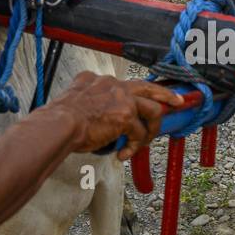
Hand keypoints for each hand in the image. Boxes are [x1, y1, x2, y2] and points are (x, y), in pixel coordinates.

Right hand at [51, 73, 182, 160]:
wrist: (58, 125)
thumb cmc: (58, 121)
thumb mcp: (72, 101)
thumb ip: (88, 103)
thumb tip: (97, 120)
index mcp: (96, 79)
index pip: (122, 83)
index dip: (134, 94)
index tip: (140, 100)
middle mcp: (112, 83)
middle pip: (147, 86)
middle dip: (165, 94)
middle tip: (176, 102)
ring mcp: (122, 97)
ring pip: (152, 110)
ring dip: (151, 130)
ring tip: (142, 143)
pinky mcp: (126, 114)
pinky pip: (139, 133)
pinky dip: (134, 147)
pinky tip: (123, 154)